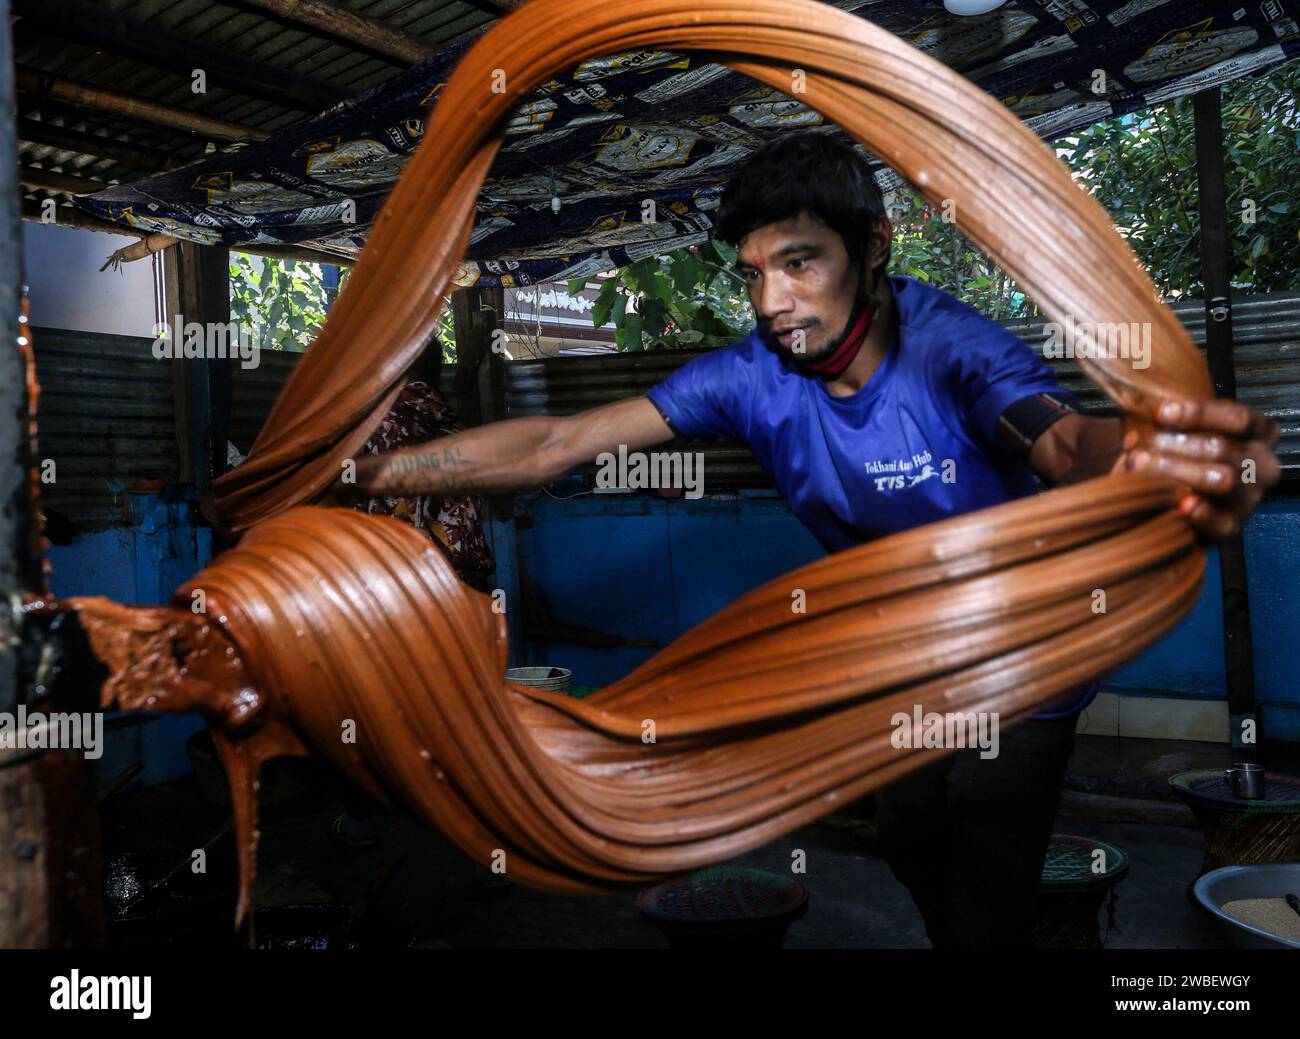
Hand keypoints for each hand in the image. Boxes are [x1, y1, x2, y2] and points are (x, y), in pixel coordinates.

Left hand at [1116, 399, 1280, 539]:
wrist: (1188, 504)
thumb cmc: (1186, 457)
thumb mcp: (1185, 434)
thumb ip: (1169, 427)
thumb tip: (1136, 431)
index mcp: (1259, 434)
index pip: (1237, 418)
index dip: (1198, 414)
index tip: (1160, 413)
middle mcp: (1263, 465)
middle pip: (1223, 449)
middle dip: (1175, 445)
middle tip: (1138, 448)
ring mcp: (1251, 498)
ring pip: (1222, 480)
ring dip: (1177, 471)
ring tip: (1141, 467)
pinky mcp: (1234, 528)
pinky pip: (1222, 523)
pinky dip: (1202, 514)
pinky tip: (1182, 504)